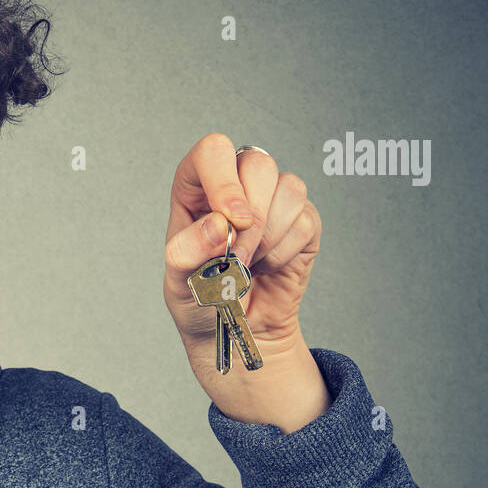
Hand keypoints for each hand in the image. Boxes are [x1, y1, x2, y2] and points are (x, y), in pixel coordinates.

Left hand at [163, 134, 328, 430]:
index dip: (224, 179)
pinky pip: (307, 219)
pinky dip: (286, 251)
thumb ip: (188, 254)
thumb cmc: (200, 304)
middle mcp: (234, 187)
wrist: (237, 336)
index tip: (231, 219)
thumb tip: (216, 226)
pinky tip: (270, 266)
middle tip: (237, 256)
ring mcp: (270, 202)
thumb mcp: (180, 285)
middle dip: (252, 216)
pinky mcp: (301, 222)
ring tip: (249, 264)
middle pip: (258, 163)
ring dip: (270, 236)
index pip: (213, 151)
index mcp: (196, 190)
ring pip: (289, 187)